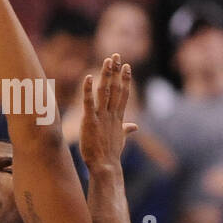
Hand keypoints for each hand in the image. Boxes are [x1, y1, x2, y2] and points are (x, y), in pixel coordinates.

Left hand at [79, 54, 138, 170]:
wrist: (106, 167)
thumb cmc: (111, 154)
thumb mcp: (121, 139)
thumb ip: (127, 129)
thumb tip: (135, 126)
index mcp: (118, 117)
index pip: (123, 94)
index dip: (125, 79)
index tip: (127, 66)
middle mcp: (112, 114)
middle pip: (116, 88)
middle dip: (116, 71)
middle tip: (116, 55)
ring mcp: (102, 117)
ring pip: (105, 92)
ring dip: (106, 75)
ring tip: (107, 60)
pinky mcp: (90, 121)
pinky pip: (88, 103)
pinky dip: (88, 90)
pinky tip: (87, 77)